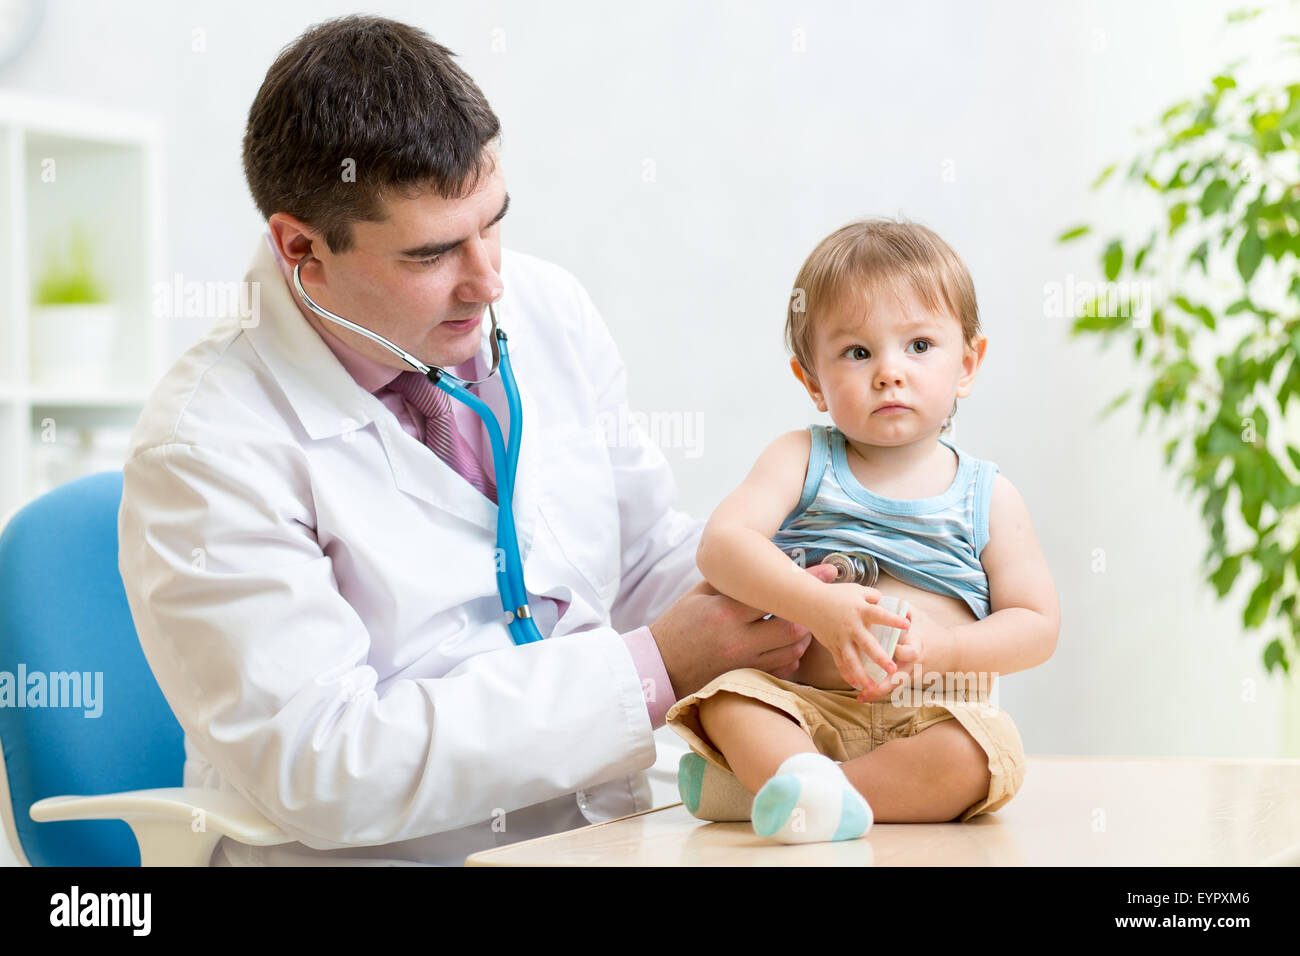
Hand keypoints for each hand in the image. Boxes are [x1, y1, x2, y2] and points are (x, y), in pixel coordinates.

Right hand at [651, 563, 839, 696]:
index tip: (830, 572)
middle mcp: (738, 639)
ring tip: (805, 622)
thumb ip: (732, 582)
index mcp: (726, 611)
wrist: (658, 666)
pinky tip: (790, 647)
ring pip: (791, 651)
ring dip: (803, 636)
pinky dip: (791, 658)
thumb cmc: (678, 625)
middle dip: (809, 613)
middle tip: (819, 602)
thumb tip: (764, 564)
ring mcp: (743, 663)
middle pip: (791, 626)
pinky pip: (780, 671)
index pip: (774, 593)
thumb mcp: (700, 594)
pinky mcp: (744, 678)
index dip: (805, 582)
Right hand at [807, 582, 912, 692]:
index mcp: (860, 611)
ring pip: (852, 660)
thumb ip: (874, 597)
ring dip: (862, 675)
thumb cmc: (836, 595)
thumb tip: (888, 602)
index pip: (879, 615)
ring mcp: (841, 638)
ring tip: (872, 688)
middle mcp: (852, 627)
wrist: (808, 602)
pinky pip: (840, 663)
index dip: (893, 620)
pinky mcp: (833, 646)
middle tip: (893, 670)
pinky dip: (847, 675)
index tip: (907, 625)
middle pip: (867, 645)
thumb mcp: (857, 590)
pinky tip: (856, 685)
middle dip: (880, 658)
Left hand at [854, 602, 953, 702]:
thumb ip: (898, 608)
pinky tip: (865, 696)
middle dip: (883, 685)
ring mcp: (914, 675)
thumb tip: (876, 597)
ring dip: (878, 693)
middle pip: (899, 677)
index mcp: (918, 645)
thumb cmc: (930, 629)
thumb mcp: (917, 615)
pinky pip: (895, 688)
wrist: (952, 651)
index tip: (893, 649)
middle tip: (865, 688)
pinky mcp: (912, 681)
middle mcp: (915, 663)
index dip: (901, 651)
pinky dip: (880, 692)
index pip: (910, 651)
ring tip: (861, 696)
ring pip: (895, 687)